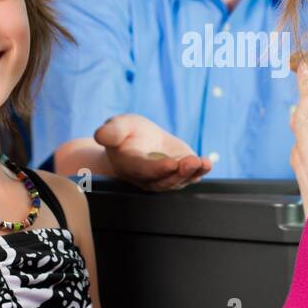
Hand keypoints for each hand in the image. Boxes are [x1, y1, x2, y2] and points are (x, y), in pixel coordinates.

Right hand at [93, 114, 212, 191]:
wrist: (136, 141)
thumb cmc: (124, 134)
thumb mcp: (117, 127)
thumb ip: (111, 132)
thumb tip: (100, 134)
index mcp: (131, 166)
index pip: (145, 171)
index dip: (158, 169)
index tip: (171, 164)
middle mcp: (149, 178)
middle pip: (165, 180)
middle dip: (179, 173)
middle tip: (191, 162)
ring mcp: (166, 177)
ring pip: (179, 180)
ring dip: (192, 173)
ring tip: (202, 162)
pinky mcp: (180, 172)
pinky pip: (191, 175)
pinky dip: (200, 171)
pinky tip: (207, 163)